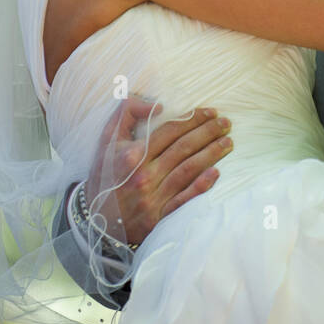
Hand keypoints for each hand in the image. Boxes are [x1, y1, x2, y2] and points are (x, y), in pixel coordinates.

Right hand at [84, 96, 231, 246]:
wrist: (95, 218)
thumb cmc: (105, 174)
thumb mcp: (107, 141)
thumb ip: (126, 114)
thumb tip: (156, 104)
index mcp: (132, 155)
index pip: (169, 131)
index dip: (192, 119)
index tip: (210, 112)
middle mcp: (144, 176)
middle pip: (183, 148)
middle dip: (208, 133)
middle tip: (226, 123)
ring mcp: (153, 198)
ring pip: (188, 170)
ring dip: (211, 154)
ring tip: (228, 142)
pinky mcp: (158, 217)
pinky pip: (184, 200)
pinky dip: (201, 186)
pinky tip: (216, 173)